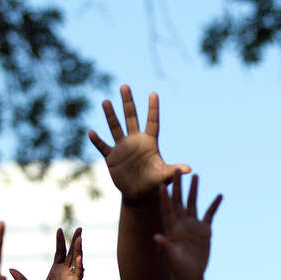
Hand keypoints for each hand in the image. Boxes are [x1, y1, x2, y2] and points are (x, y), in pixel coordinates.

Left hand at [10, 227, 82, 279]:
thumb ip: (21, 279)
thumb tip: (9, 269)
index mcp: (55, 271)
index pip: (60, 252)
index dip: (60, 241)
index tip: (59, 229)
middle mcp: (65, 272)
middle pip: (72, 252)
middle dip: (75, 240)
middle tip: (79, 228)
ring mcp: (70, 278)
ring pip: (77, 260)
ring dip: (79, 249)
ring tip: (80, 238)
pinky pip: (78, 274)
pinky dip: (79, 266)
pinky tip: (79, 258)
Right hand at [88, 87, 191, 202]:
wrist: (139, 193)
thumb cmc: (154, 182)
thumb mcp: (164, 176)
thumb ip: (174, 170)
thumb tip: (189, 170)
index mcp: (150, 142)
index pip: (152, 122)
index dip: (153, 109)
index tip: (153, 93)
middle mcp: (135, 141)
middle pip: (131, 118)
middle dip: (128, 103)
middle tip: (124, 86)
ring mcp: (122, 148)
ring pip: (115, 128)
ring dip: (110, 116)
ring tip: (106, 101)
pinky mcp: (111, 157)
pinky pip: (103, 146)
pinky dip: (97, 140)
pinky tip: (91, 132)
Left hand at [152, 174, 221, 279]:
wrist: (190, 275)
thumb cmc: (178, 268)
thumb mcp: (172, 257)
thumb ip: (165, 246)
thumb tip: (156, 237)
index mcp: (171, 228)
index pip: (167, 209)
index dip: (165, 197)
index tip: (163, 184)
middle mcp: (181, 223)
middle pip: (179, 200)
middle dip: (178, 186)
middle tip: (176, 169)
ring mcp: (193, 225)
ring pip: (193, 203)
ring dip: (194, 190)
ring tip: (195, 175)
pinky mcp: (204, 230)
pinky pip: (209, 214)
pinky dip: (214, 205)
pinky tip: (219, 195)